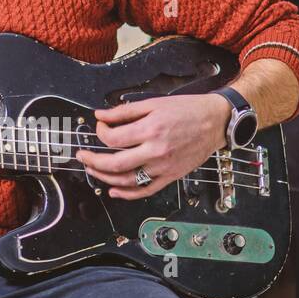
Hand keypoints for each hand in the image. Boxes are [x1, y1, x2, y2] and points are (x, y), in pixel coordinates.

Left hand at [76, 94, 232, 199]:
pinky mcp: (171, 176)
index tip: (100, 127)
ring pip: (127, 180)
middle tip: (82, 155)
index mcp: (150, 130)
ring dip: (105, 178)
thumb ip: (124, 111)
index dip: (100, 132)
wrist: (216, 122)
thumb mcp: (153, 103)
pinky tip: (114, 191)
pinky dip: (128, 194)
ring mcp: (164, 167)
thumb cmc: (187, 110)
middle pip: (115, 164)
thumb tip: (101, 115)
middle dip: (93, 161)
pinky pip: (146, 190)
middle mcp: (156, 151)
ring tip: (92, 170)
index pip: (113, 138)